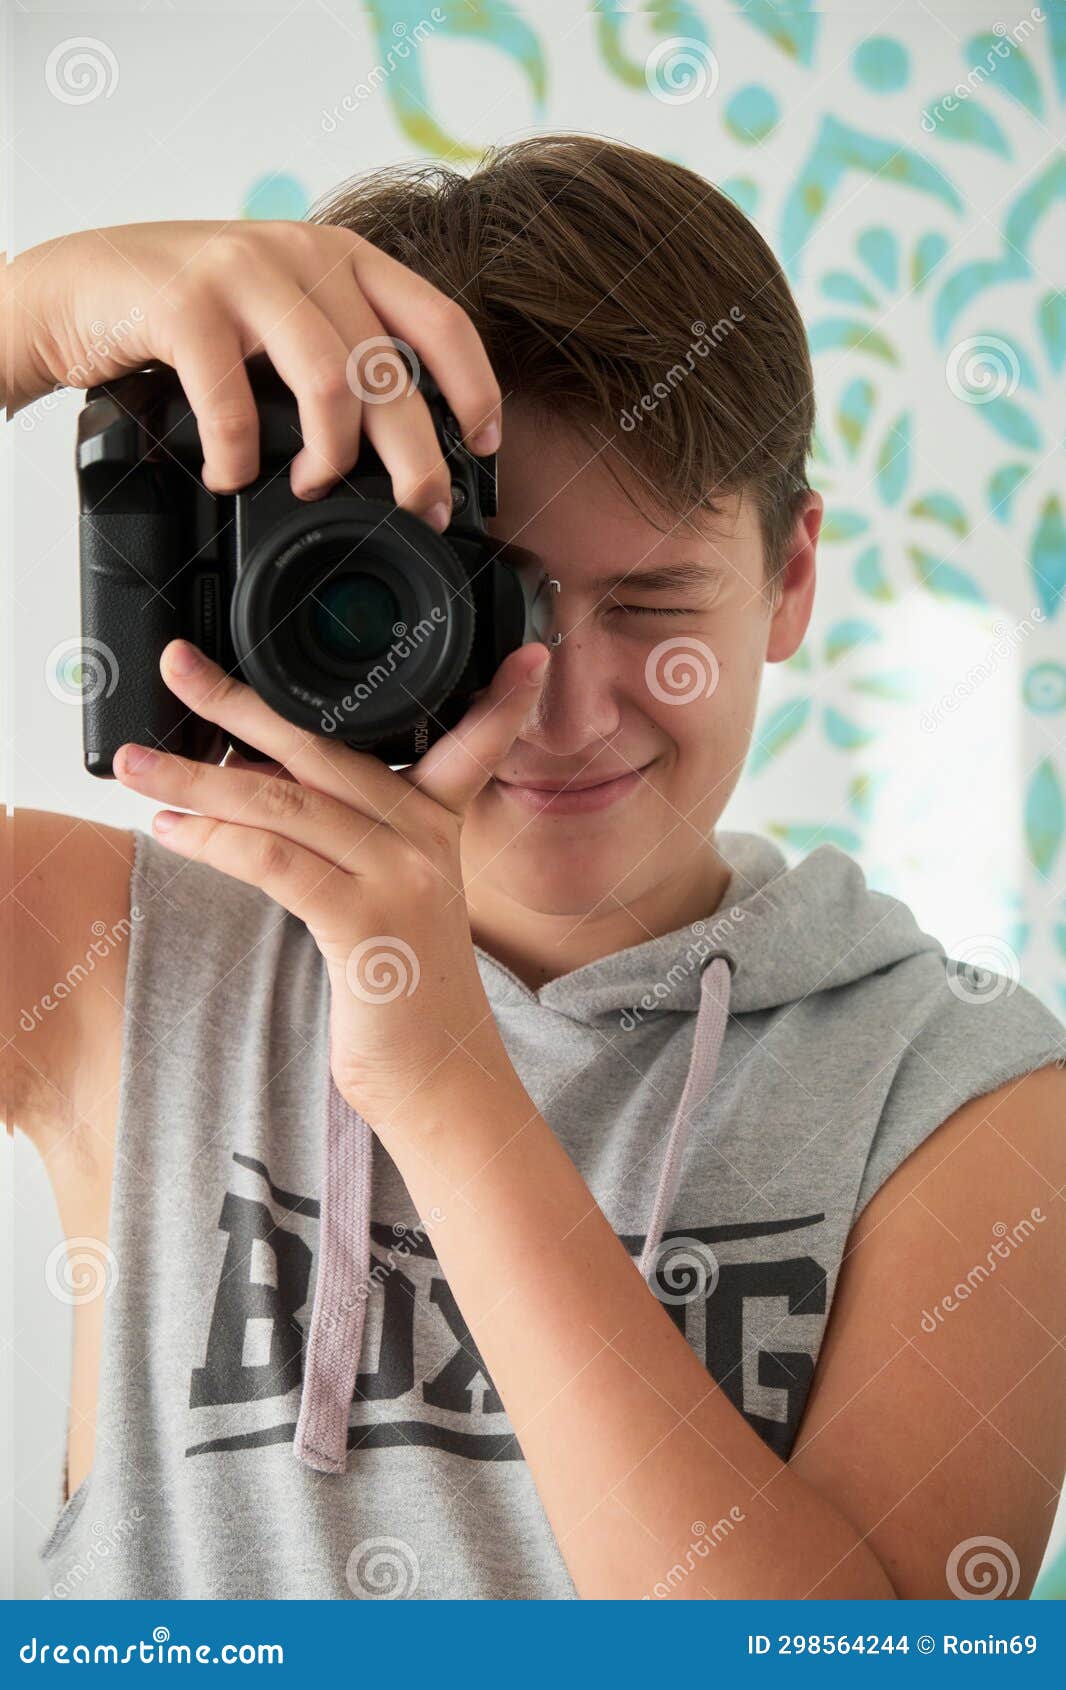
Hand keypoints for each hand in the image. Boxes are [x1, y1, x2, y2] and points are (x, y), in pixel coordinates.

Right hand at [3, 219, 499, 526]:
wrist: (77, 284)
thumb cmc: (188, 313)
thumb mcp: (283, 317)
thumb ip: (340, 353)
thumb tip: (404, 448)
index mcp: (344, 259)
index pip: (440, 320)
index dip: (476, 388)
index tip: (485, 446)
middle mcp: (306, 256)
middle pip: (393, 370)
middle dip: (417, 458)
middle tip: (419, 509)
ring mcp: (245, 272)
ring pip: (331, 383)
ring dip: (331, 457)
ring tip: (312, 488)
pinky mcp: (185, 302)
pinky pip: (234, 401)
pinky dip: (238, 458)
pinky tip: (230, 478)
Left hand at [112, 637, 550, 1127]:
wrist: (439, 1083)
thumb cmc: (404, 996)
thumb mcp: (393, 904)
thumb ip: (347, 844)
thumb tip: (255, 785)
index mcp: (440, 829)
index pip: (467, 742)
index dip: (496, 698)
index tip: (525, 653)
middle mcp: (427, 842)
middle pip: (321, 749)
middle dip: (239, 701)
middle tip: (181, 665)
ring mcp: (401, 878)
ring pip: (282, 801)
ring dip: (195, 778)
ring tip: (136, 764)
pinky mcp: (366, 923)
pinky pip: (274, 860)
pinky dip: (214, 840)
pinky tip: (173, 829)